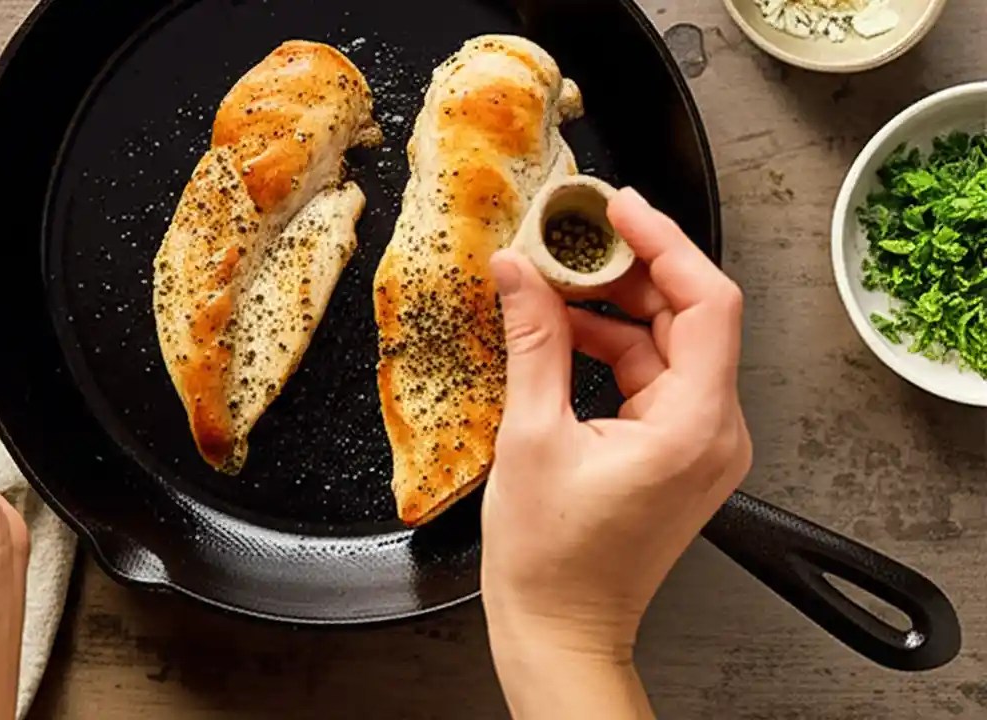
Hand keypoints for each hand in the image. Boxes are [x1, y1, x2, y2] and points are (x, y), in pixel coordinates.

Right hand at [482, 189, 751, 716]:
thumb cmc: (551, 561)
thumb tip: (518, 272)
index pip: (709, 301)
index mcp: (694, 426)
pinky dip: (616, 348)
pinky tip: (566, 331)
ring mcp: (702, 444)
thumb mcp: (532, 435)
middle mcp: (716, 432)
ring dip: (618, 308)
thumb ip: (532, 340)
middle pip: (693, 316)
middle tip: (573, 237)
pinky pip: (657, 377)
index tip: (617, 207)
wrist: (561, 629)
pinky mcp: (680, 452)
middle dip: (631, 269)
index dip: (665, 242)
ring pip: (672, 344)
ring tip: (556, 281)